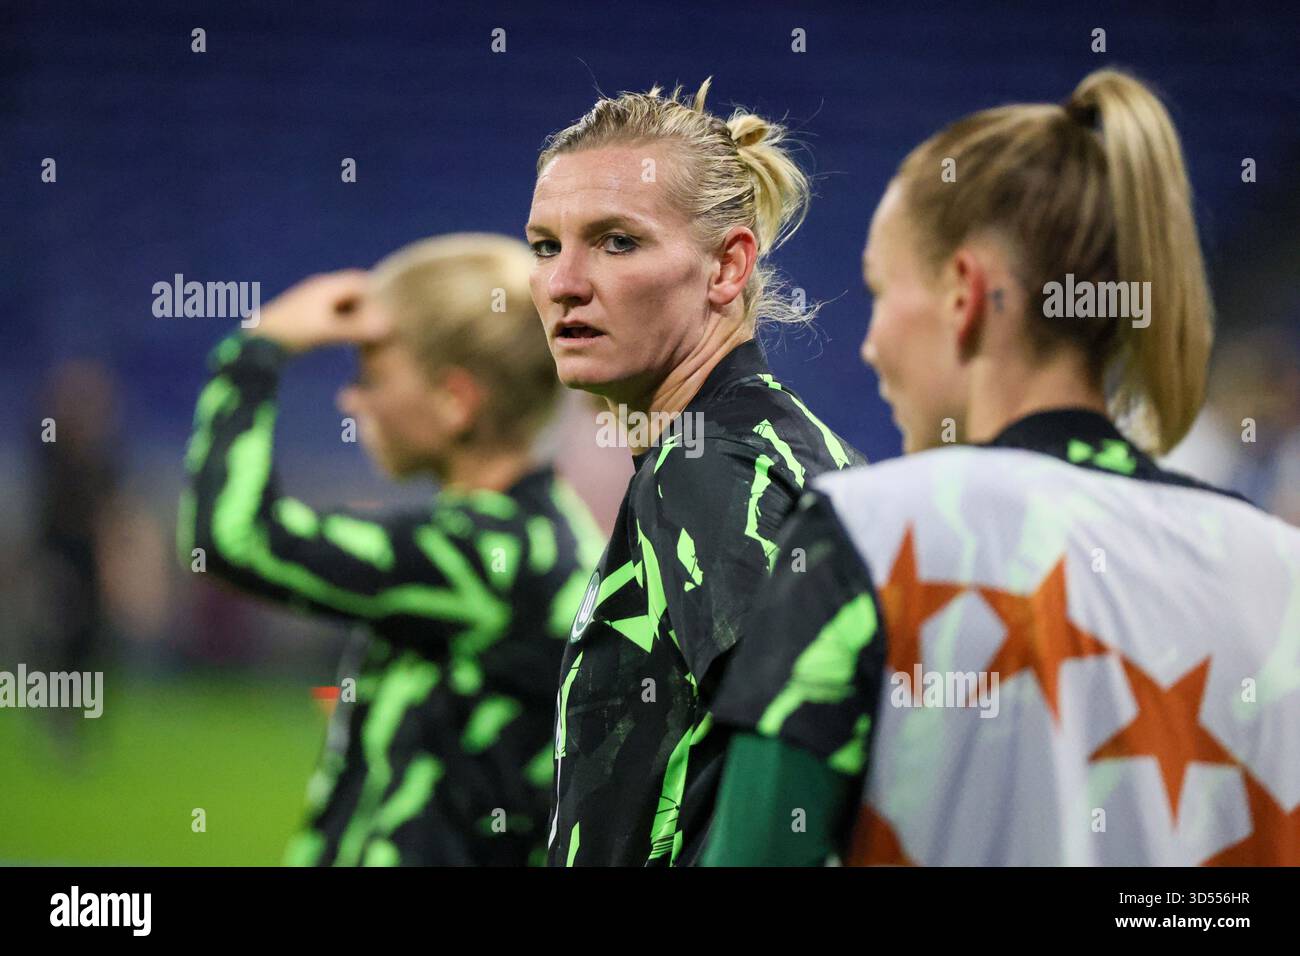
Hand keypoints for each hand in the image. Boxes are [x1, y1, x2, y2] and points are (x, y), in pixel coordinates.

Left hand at [248, 270, 388, 353]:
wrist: (257, 341)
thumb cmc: (292, 332)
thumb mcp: (327, 331)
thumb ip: (357, 329)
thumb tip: (388, 327)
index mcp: (326, 286)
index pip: (361, 281)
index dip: (380, 291)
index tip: (398, 305)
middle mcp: (321, 289)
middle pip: (354, 292)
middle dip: (372, 304)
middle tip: (392, 320)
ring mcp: (314, 301)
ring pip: (345, 303)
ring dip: (360, 314)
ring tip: (377, 330)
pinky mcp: (309, 314)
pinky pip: (336, 313)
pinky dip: (348, 321)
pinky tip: (355, 336)